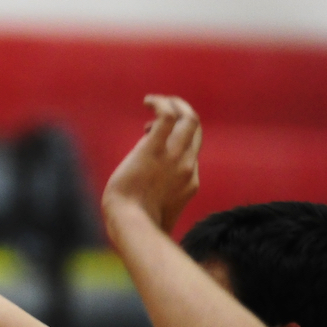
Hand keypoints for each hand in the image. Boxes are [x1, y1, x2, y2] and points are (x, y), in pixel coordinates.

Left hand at [102, 95, 201, 233]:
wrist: (131, 225)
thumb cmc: (138, 226)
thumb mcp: (161, 217)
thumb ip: (163, 208)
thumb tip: (158, 217)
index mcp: (190, 181)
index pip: (191, 149)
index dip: (174, 136)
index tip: (148, 134)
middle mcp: (187, 166)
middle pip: (196, 130)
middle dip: (181, 114)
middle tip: (161, 110)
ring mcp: (174, 157)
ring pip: (189, 118)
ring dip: (175, 103)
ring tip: (154, 100)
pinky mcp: (154, 150)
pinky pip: (167, 116)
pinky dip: (161, 103)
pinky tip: (148, 101)